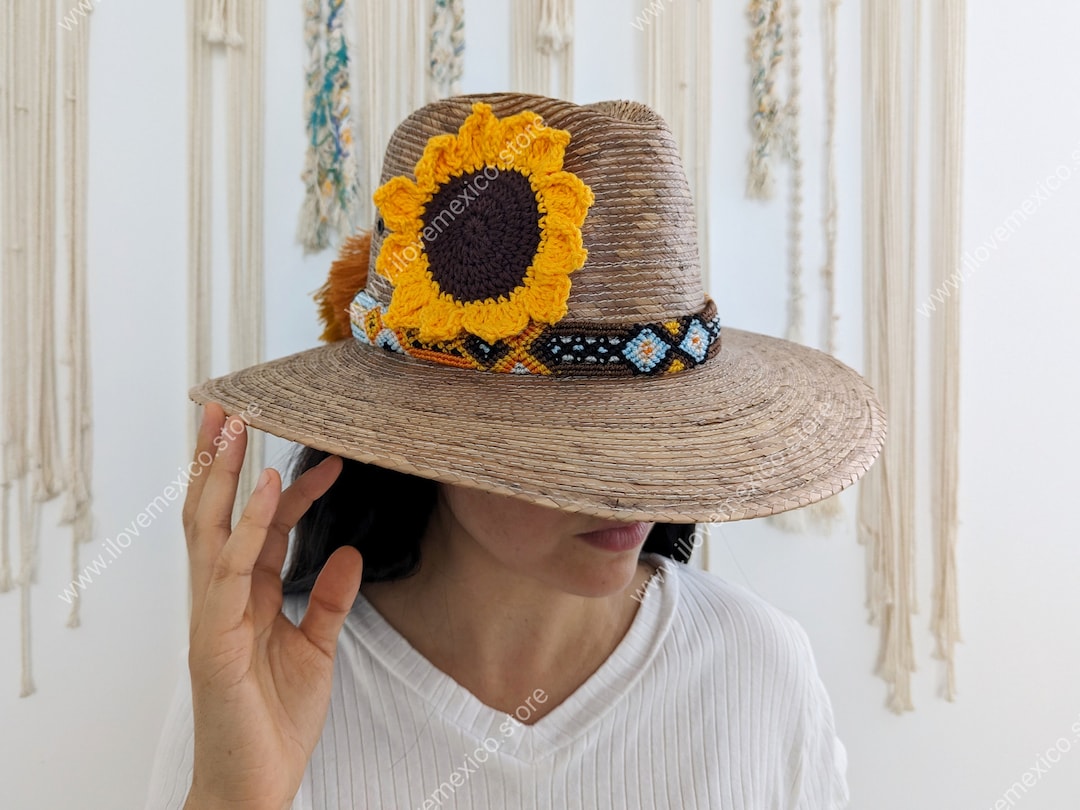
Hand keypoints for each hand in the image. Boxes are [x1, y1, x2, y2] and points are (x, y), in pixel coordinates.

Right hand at [181, 403, 362, 809]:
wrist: (258, 785)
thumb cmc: (276, 721)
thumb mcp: (316, 648)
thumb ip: (328, 599)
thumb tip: (347, 552)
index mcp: (244, 598)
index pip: (261, 529)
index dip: (288, 490)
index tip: (329, 458)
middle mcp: (222, 598)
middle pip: (215, 514)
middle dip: (218, 460)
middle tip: (230, 405)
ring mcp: (212, 615)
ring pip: (210, 530)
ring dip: (221, 474)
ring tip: (233, 424)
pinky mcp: (214, 638)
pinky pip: (229, 570)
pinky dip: (247, 525)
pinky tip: (264, 489)